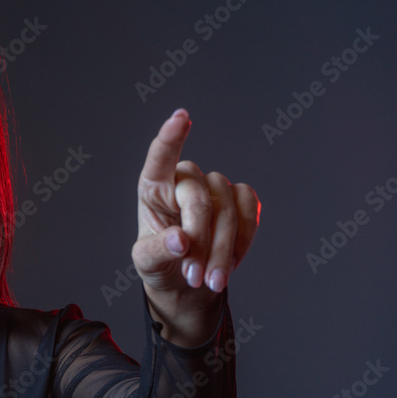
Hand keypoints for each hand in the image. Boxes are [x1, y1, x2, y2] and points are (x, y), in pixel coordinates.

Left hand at [133, 109, 259, 298]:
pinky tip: (229, 264)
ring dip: (222, 251)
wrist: (188, 280)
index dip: (171, 137)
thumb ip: (158, 250)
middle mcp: (183, 180)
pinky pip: (249, 212)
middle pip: (199, 200)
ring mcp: (214, 186)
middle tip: (195, 276)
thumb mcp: (147, 262)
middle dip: (200, 242)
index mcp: (153, 187)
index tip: (181, 117)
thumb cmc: (161, 263)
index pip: (160, 158)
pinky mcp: (240, 198)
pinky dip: (241, 243)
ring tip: (210, 280)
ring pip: (227, 210)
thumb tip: (181, 241)